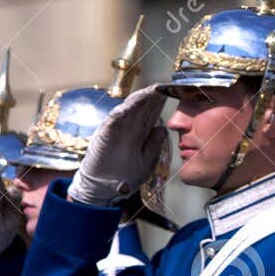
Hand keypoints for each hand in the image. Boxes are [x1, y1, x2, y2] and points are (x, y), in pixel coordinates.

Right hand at [70, 85, 168, 206]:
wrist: (102, 191)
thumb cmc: (124, 178)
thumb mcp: (146, 162)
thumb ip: (154, 145)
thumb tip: (162, 127)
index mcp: (139, 135)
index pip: (151, 115)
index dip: (160, 104)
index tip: (172, 93)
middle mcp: (128, 129)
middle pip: (142, 108)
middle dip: (153, 97)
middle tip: (164, 85)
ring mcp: (117, 130)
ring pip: (130, 110)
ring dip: (141, 99)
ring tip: (152, 89)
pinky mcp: (106, 133)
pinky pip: (116, 118)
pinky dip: (125, 110)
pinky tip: (135, 102)